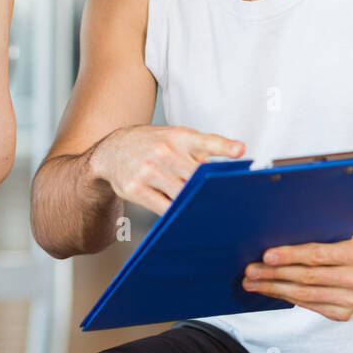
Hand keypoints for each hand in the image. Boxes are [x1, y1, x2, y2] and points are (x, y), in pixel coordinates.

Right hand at [89, 125, 243, 215]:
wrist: (113, 149)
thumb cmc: (152, 145)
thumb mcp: (177, 138)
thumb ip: (202, 151)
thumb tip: (227, 170)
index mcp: (179, 137)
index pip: (206, 141)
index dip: (224, 146)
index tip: (240, 151)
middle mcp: (164, 151)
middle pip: (196, 177)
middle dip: (209, 190)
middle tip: (226, 203)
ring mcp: (148, 170)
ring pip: (180, 195)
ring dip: (193, 204)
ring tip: (205, 211)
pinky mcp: (135, 188)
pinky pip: (163, 208)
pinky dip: (175, 214)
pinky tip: (182, 215)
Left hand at [241, 231, 352, 320]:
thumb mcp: (349, 235)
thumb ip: (323, 237)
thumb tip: (280, 234)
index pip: (317, 255)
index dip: (289, 256)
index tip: (266, 256)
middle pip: (307, 278)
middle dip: (274, 275)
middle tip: (250, 271)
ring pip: (305, 296)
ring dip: (275, 290)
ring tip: (253, 283)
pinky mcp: (346, 314)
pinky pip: (310, 306)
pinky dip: (288, 298)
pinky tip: (273, 292)